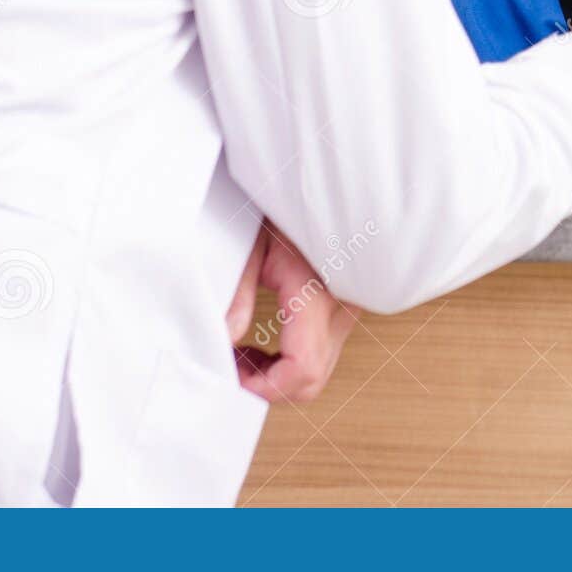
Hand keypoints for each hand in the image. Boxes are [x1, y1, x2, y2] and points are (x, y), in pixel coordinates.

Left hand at [226, 219, 358, 402]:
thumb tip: (222, 340)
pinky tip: (267, 346)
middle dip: (269, 386)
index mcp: (316, 290)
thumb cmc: (286, 202)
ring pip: (318, 370)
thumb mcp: (253, 242)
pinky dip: (293, 360)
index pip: (302, 367)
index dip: (266, 386)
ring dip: (280, 375)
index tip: (233, 378)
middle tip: (233, 368)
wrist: (324, 185)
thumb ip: (237, 292)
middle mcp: (341, 305)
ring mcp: (348, 308)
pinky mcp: (345, 306)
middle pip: (312, 380)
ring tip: (245, 357)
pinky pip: (322, 351)